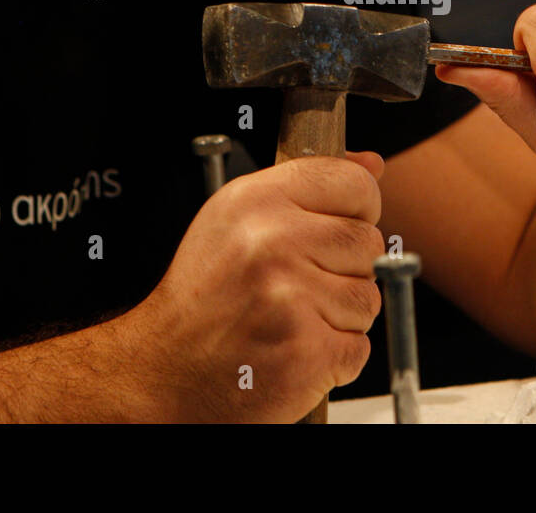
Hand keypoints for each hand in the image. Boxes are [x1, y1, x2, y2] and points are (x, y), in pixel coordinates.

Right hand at [121, 152, 385, 421]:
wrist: (164, 370)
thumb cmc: (205, 297)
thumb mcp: (239, 219)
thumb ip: (308, 187)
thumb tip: (371, 165)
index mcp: (257, 201)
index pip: (354, 183)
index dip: (357, 209)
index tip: (335, 230)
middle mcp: (272, 242)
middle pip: (368, 243)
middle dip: (346, 270)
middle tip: (300, 285)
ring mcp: (290, 298)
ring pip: (368, 298)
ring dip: (340, 316)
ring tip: (292, 318)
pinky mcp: (305, 352)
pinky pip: (359, 348)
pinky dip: (335, 357)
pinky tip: (293, 347)